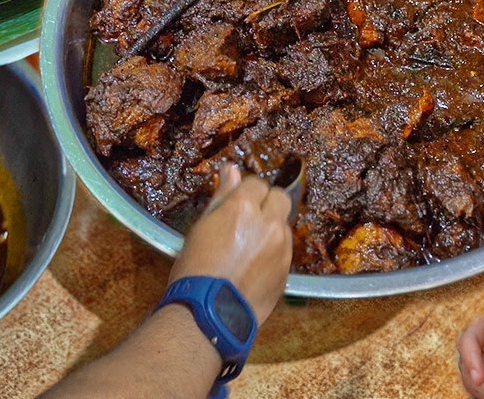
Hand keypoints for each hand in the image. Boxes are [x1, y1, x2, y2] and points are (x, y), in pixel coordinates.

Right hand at [171, 164, 292, 322]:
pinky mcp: (287, 269)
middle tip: (248, 220)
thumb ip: (222, 196)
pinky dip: (274, 250)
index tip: (236, 204)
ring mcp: (281, 247)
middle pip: (280, 198)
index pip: (256, 183)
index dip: (246, 192)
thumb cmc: (196, 268)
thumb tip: (232, 170)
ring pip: (284, 224)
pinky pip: (285, 249)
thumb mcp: (201, 227)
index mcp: (244, 208)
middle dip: (267, 203)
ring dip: (272, 227)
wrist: (209, 313)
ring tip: (249, 247)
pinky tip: (256, 265)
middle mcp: (269, 223)